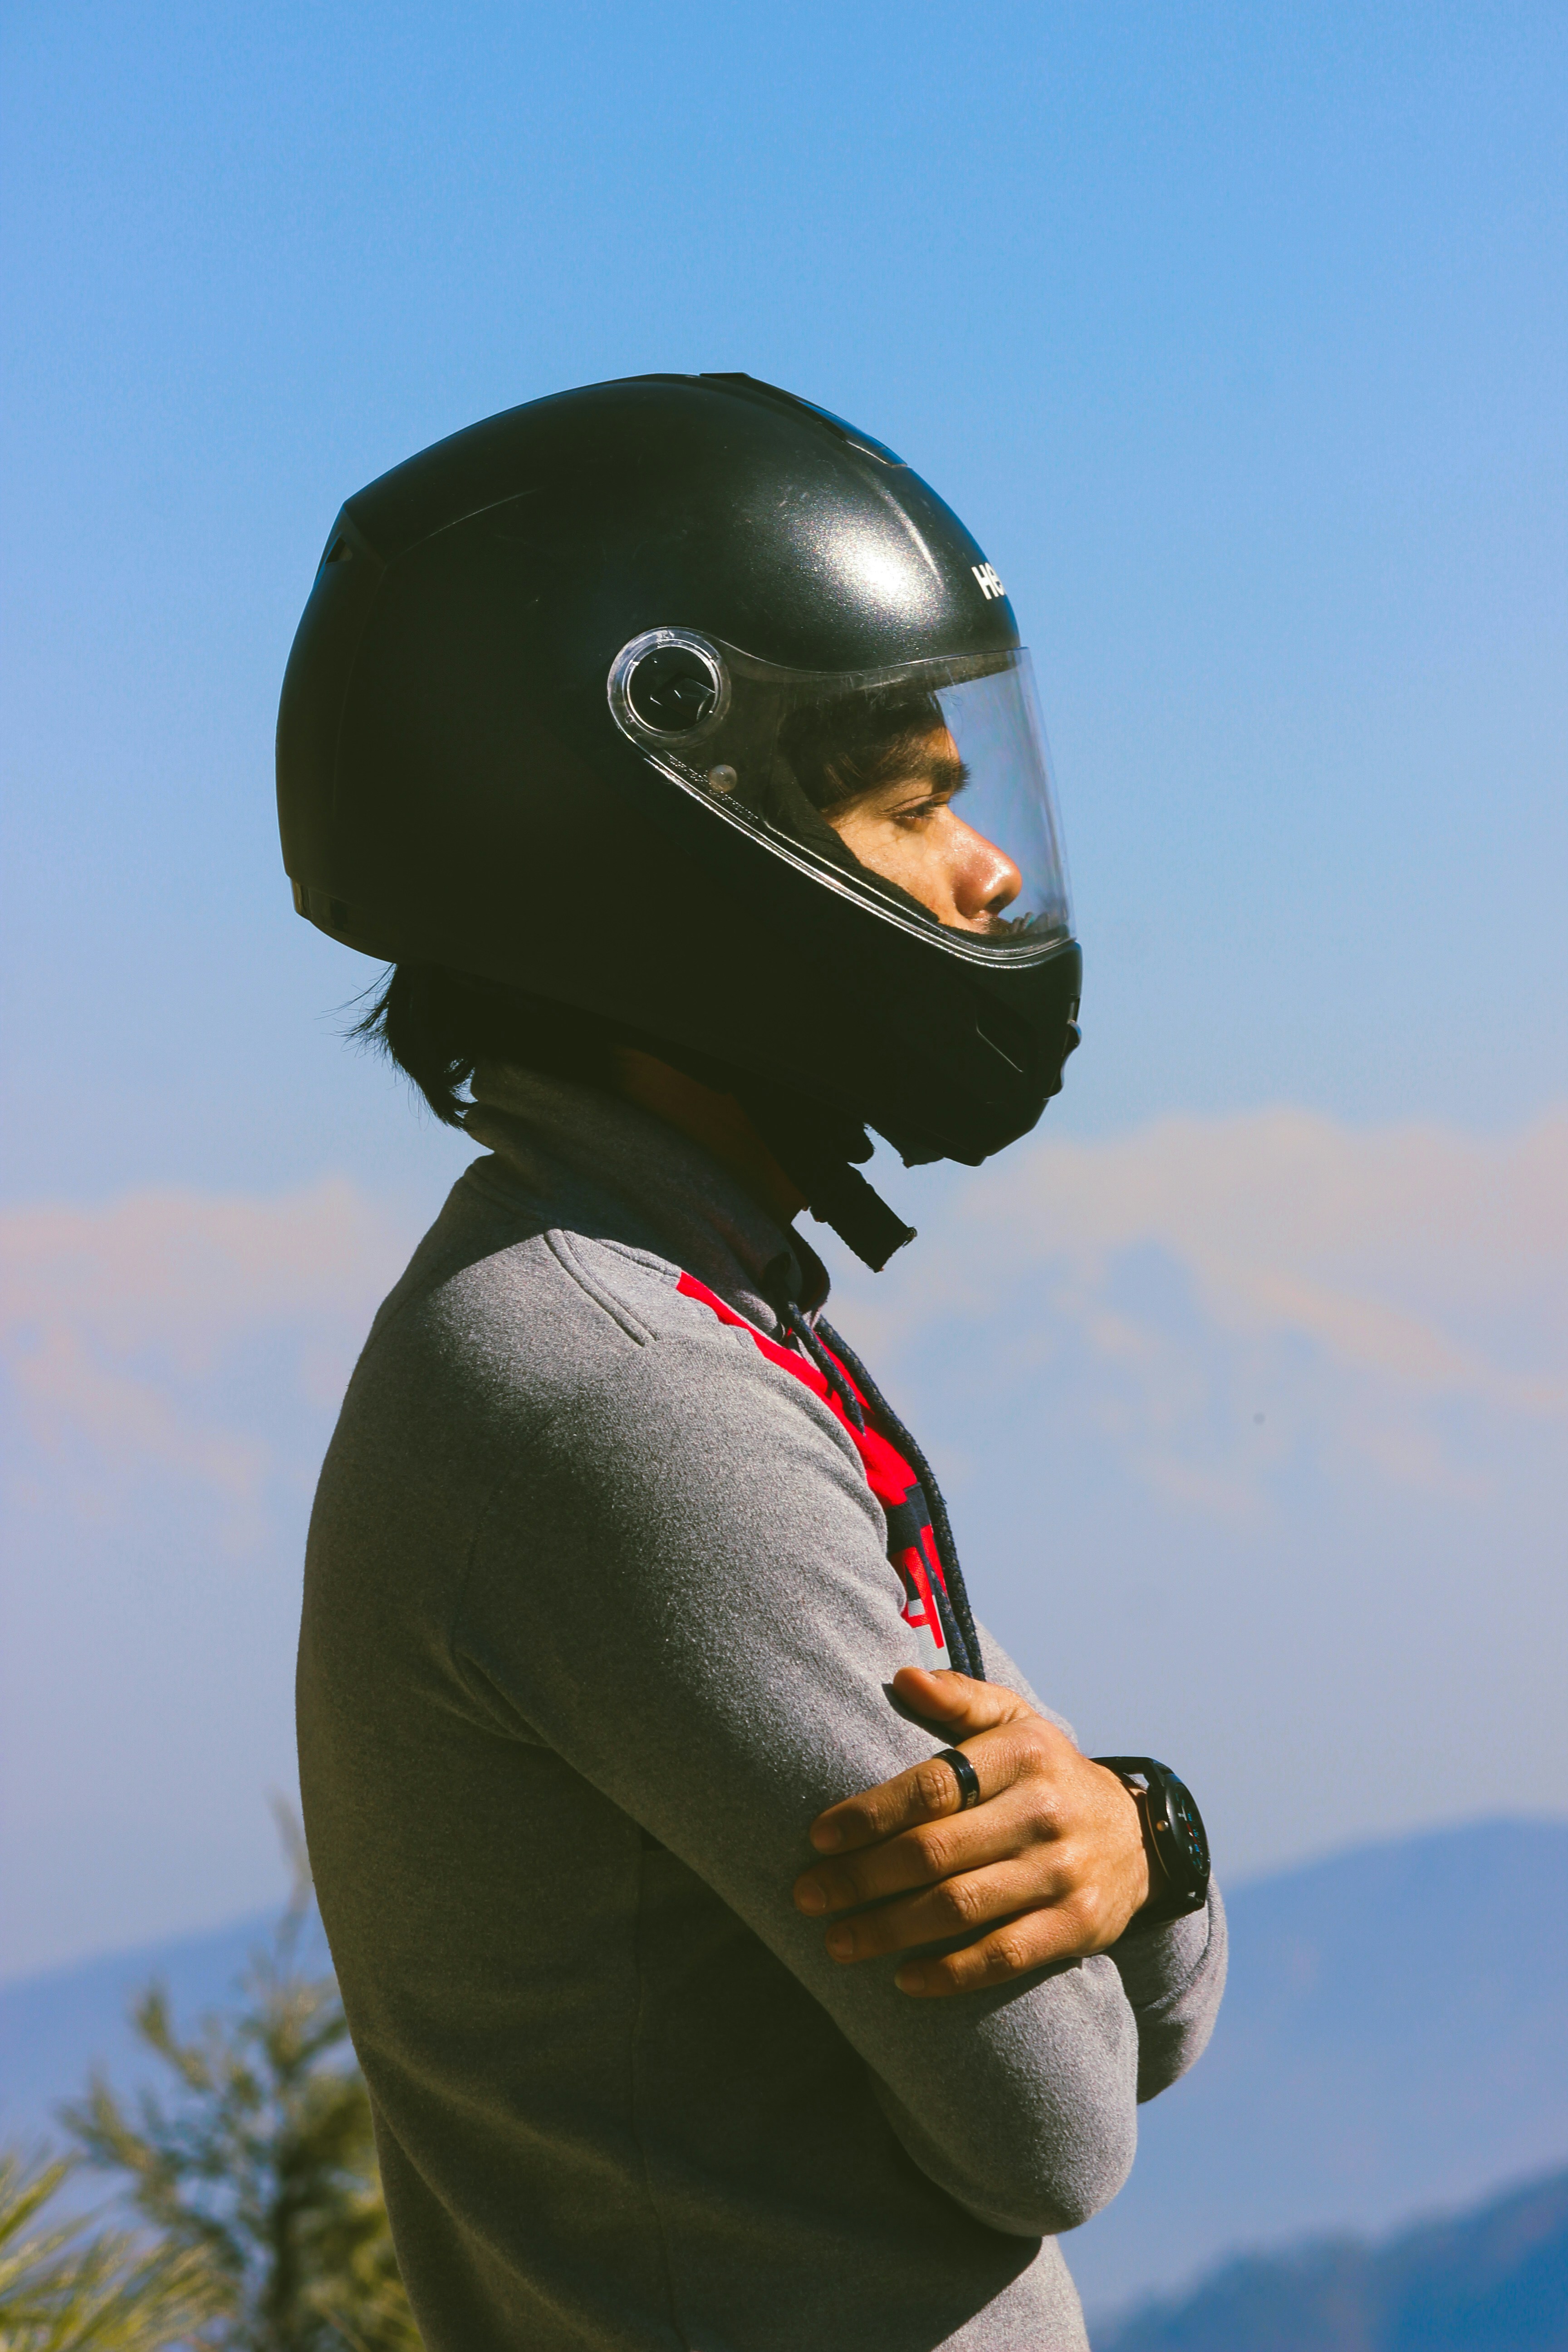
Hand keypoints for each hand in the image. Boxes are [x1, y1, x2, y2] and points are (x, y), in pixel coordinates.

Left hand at [792, 1668, 1150, 1996]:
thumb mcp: (1016, 1720)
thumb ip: (960, 1698)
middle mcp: (1044, 1812)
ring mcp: (1062, 1872)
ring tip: (837, 1942)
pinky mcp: (1078, 1925)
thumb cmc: (1048, 1775)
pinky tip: (904, 1981)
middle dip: (862, 1878)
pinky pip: (1004, 1955)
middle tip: (808, 1895)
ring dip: (889, 1930)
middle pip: (935, 1852)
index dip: (870, 1813)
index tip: (818, 1836)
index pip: (933, 1785)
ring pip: (960, 1908)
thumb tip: (903, 1676)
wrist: (1139, 1837)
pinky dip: (951, 1973)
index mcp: (1022, 1753)